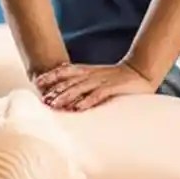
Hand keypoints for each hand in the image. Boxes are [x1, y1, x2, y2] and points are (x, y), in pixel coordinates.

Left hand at [33, 62, 156, 111]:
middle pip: (70, 81)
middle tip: (43, 100)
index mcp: (88, 71)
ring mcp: (103, 81)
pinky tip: (80, 108)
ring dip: (67, 96)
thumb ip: (83, 82)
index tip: (38, 82)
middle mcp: (93, 75)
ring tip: (56, 104)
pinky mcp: (114, 88)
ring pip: (81, 87)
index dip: (52, 75)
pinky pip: (99, 94)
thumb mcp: (98, 77)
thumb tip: (67, 95)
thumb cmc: (118, 79)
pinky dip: (89, 100)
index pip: (66, 70)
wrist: (142, 72)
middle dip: (56, 90)